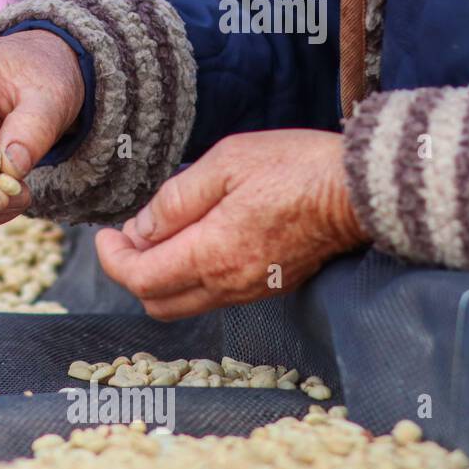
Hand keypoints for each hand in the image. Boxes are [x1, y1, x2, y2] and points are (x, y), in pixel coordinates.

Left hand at [95, 130, 369, 319]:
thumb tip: (140, 230)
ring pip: (184, 303)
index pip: (140, 278)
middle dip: (130, 272)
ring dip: (160, 277)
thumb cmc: (295, 168)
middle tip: (124, 238)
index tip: (105, 235)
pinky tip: (195, 242)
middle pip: (156, 302)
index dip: (112, 259)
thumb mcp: (224, 164)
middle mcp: (228, 284)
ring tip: (159, 235)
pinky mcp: (269, 287)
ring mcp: (251, 290)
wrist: (363, 189)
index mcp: (211, 254)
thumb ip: (174, 201)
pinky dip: (190, 277)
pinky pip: (214, 296)